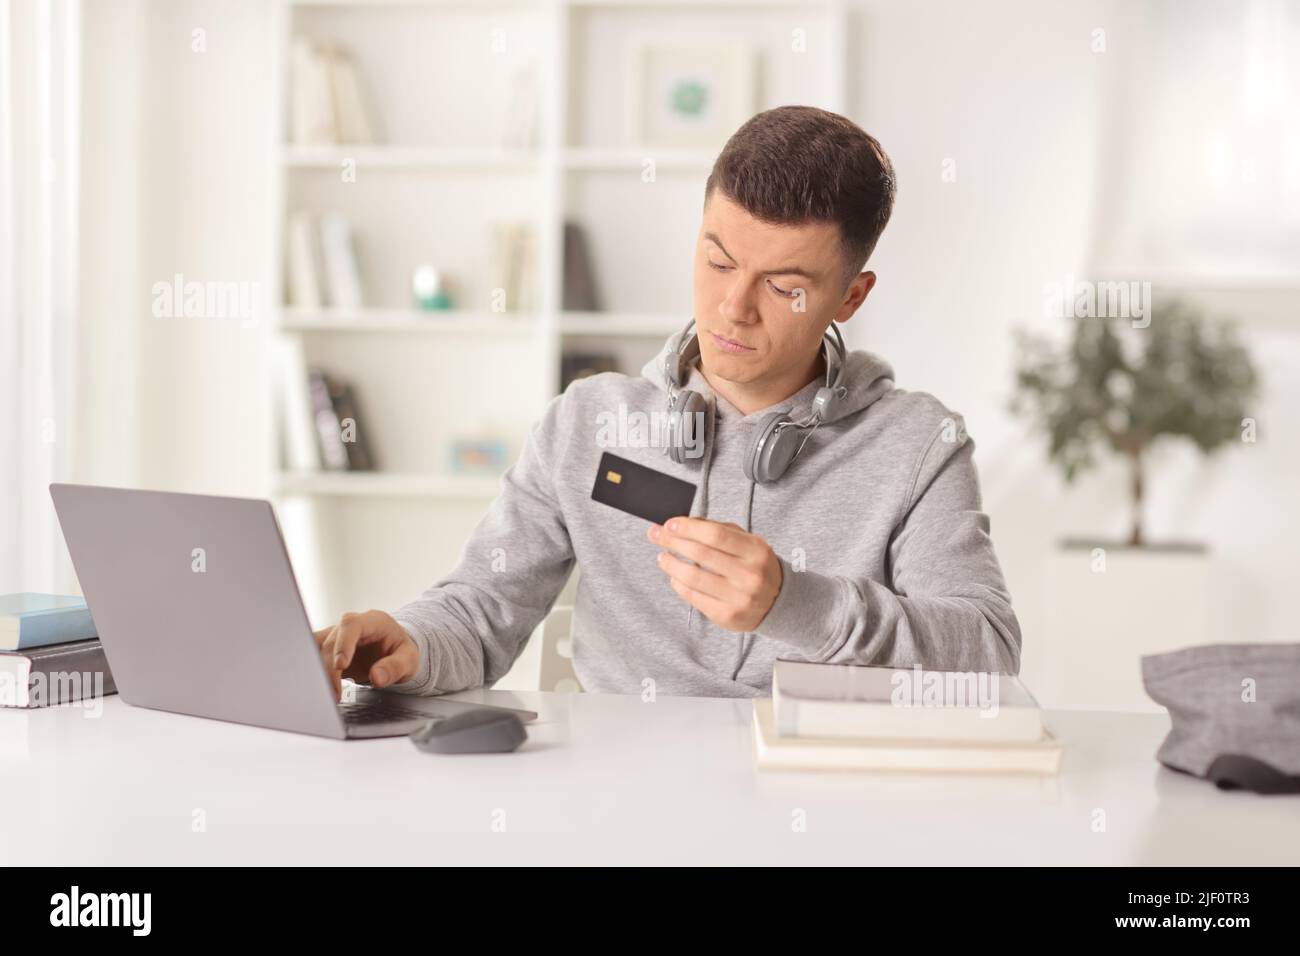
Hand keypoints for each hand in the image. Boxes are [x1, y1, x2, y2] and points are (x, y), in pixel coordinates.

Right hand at [313, 610, 419, 701]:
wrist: (396, 652)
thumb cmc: (401, 652)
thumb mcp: (409, 660)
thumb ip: (395, 667)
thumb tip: (376, 677)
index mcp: (372, 621)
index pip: (351, 625)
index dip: (343, 644)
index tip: (341, 666)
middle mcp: (351, 626)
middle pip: (331, 641)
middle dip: (329, 668)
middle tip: (335, 694)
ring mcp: (338, 637)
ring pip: (317, 647)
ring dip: (317, 670)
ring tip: (325, 694)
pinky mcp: (329, 650)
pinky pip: (313, 656)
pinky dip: (313, 671)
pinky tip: (318, 688)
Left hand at [647, 517, 782, 631]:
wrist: (778, 602)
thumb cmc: (757, 567)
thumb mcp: (749, 543)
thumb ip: (719, 530)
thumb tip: (684, 523)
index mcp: (756, 551)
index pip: (715, 535)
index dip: (688, 528)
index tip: (670, 524)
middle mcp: (749, 575)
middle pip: (700, 554)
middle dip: (672, 542)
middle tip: (656, 535)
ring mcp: (738, 598)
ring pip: (692, 576)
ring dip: (671, 564)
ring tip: (663, 557)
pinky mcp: (726, 615)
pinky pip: (693, 597)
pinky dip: (678, 584)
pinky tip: (674, 576)